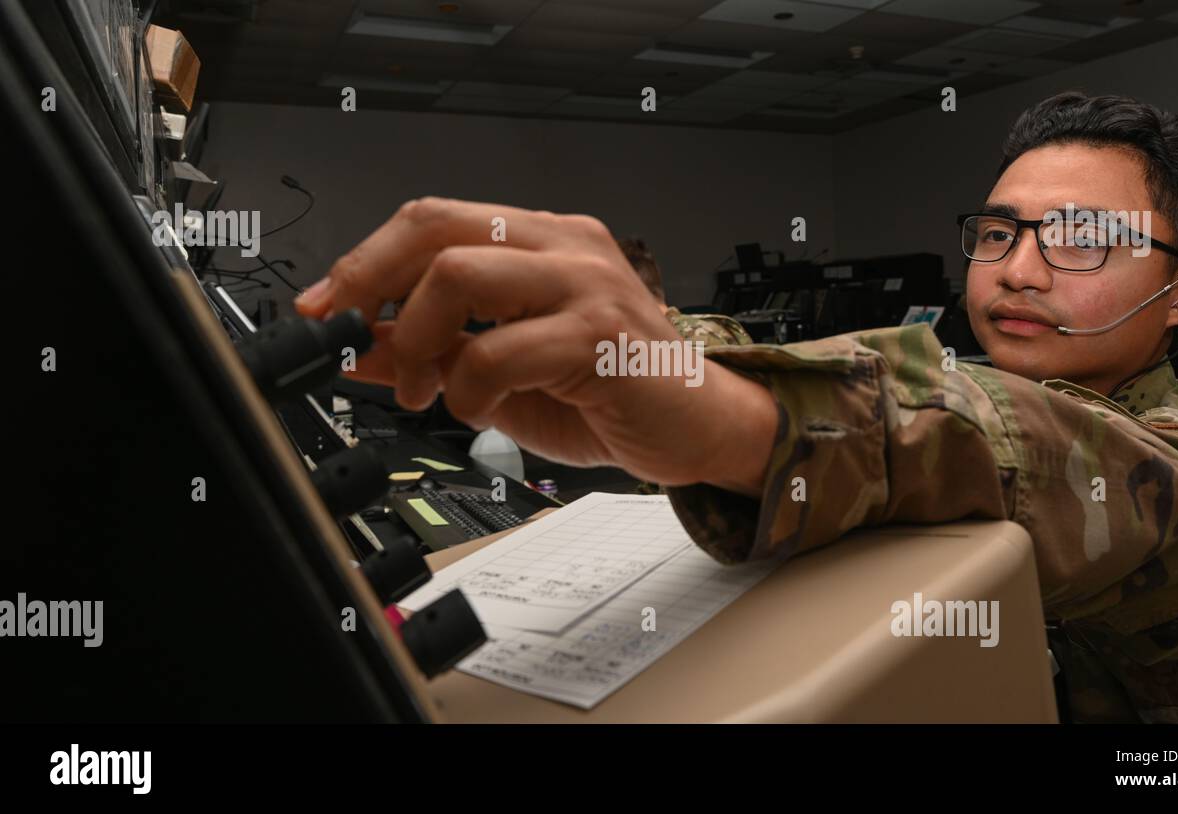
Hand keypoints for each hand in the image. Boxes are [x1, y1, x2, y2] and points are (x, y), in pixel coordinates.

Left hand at [294, 197, 775, 494]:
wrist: (700, 428)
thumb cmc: (613, 393)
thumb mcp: (505, 373)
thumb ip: (437, 353)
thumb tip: (362, 349)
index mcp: (542, 240)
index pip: (434, 220)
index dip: (364, 262)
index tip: (324, 308)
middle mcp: (564, 246)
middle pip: (435, 228)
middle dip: (371, 285)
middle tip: (352, 338)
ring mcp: (587, 283)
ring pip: (459, 276)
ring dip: (421, 342)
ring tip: (429, 389)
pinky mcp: (601, 334)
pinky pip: (499, 351)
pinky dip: (468, 390)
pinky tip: (480, 410)